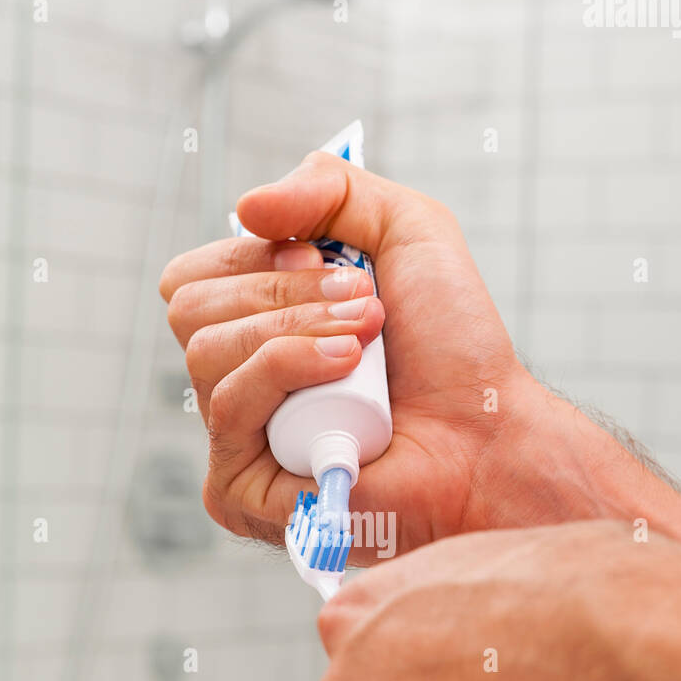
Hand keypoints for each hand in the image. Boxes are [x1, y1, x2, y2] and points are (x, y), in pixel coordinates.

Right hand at [161, 155, 680, 582]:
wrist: (490, 435)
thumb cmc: (456, 351)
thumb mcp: (406, 230)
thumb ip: (330, 188)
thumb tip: (245, 206)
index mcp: (254, 331)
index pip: (192, 277)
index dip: (257, 258)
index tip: (335, 266)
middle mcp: (235, 386)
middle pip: (190, 309)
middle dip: (284, 292)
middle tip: (367, 307)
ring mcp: (233, 443)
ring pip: (205, 351)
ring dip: (294, 328)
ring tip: (365, 344)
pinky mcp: (240, 492)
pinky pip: (228, 405)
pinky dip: (286, 368)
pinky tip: (345, 372)